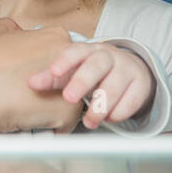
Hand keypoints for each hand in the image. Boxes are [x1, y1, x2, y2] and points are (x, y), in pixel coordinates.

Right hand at [0, 20, 82, 131]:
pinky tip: (29, 122)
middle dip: (55, 92)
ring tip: (27, 109)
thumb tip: (15, 30)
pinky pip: (65, 126)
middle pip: (72, 81)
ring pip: (71, 103)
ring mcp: (72, 83)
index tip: (29, 81)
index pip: (64, 61)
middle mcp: (70, 57)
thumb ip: (12, 30)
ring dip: (52, 110)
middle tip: (27, 96)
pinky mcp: (67, 111)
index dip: (46, 74)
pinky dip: (49, 129)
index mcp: (55, 36)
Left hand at [28, 42, 152, 129]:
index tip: (53, 71)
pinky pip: (132, 99)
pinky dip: (119, 111)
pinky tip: (110, 118)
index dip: (65, 61)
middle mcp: (108, 57)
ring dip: (100, 106)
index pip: (76, 52)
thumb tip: (30, 83)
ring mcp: (127, 69)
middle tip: (69, 98)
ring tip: (89, 121)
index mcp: (88, 51)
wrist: (130, 69)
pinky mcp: (141, 85)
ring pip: (114, 85)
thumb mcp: (74, 70)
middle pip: (96, 66)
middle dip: (82, 82)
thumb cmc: (94, 71)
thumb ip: (53, 77)